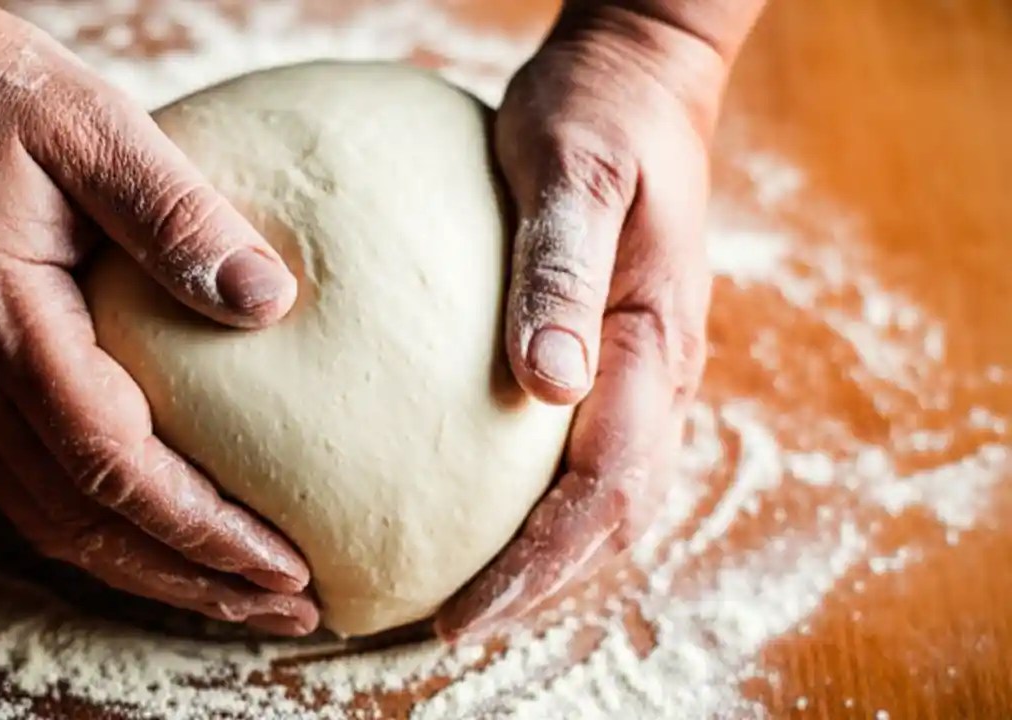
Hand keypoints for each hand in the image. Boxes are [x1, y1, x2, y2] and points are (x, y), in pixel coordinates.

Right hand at [0, 0, 317, 634]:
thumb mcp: (92, 126)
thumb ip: (176, 216)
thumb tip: (269, 305)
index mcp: (7, 326)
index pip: (112, 466)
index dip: (201, 530)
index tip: (285, 566)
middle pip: (87, 524)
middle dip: (191, 581)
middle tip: (290, 610)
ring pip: (61, 522)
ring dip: (154, 571)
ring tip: (246, 597)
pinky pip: (46, 488)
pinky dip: (114, 532)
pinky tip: (172, 538)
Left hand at [437, 2, 759, 640]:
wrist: (642, 76)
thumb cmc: (598, 113)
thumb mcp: (573, 171)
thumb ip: (561, 272)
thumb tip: (546, 383)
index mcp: (652, 342)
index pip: (606, 488)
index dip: (539, 564)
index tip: (465, 613)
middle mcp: (662, 371)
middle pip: (617, 518)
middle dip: (540, 584)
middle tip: (452, 624)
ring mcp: (649, 366)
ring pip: (614, 496)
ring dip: (550, 557)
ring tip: (471, 591)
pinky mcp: (622, 353)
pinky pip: (597, 453)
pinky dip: (551, 506)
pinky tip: (490, 507)